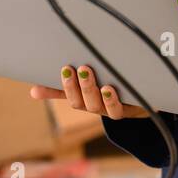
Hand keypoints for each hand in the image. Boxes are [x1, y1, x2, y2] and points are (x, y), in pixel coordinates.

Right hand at [29, 65, 147, 119]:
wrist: (145, 104)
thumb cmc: (110, 93)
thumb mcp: (86, 90)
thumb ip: (62, 89)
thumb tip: (32, 91)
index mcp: (85, 102)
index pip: (69, 97)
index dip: (63, 86)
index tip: (63, 68)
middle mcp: (97, 108)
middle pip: (82, 102)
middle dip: (76, 85)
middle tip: (74, 67)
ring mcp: (113, 111)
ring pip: (98, 105)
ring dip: (91, 89)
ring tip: (87, 71)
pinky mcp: (131, 111)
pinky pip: (118, 109)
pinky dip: (112, 100)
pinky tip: (109, 88)